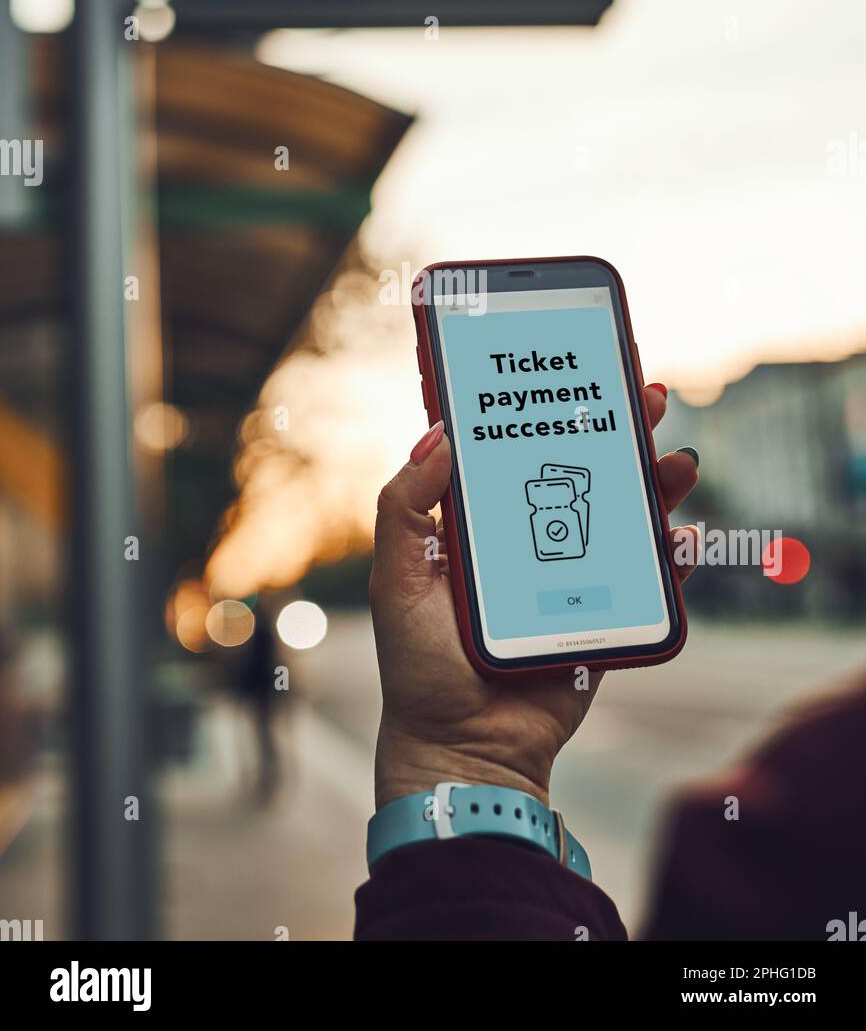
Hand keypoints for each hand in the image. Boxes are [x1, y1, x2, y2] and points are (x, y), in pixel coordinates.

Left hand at [370, 385, 698, 809]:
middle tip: (646, 395)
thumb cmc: (419, 666)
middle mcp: (534, 544)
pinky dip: (671, 558)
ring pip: (625, 519)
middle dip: (619, 434)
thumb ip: (405, 505)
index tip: (574, 372)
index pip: (521, 455)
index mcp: (485, 527)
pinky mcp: (605, 620)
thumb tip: (439, 433)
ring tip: (677, 459)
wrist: (463, 751)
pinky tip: (683, 535)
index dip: (548, 415)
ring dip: (657, 486)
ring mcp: (575, 581)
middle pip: (586, 475)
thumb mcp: (397, 575)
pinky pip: (648, 582)